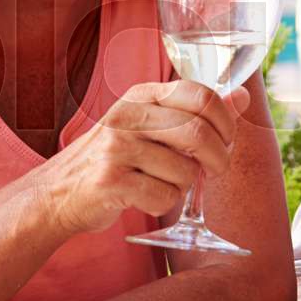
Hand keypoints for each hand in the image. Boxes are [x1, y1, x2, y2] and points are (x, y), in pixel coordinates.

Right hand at [39, 79, 249, 235]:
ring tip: (163, 185)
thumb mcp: (151, 125)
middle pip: (198, 134)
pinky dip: (164, 205)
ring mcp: (115, 147)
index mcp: (142, 95)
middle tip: (214, 172)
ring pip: (185, 171)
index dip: (226, 122)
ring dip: (184, 187)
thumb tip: (244, 95)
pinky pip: (164, 197)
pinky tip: (145, 199)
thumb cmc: (114, 159)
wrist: (57, 194)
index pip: (202, 95)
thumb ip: (196, 111)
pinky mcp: (110, 181)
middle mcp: (127, 115)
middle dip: (218, 160)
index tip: (226, 141)